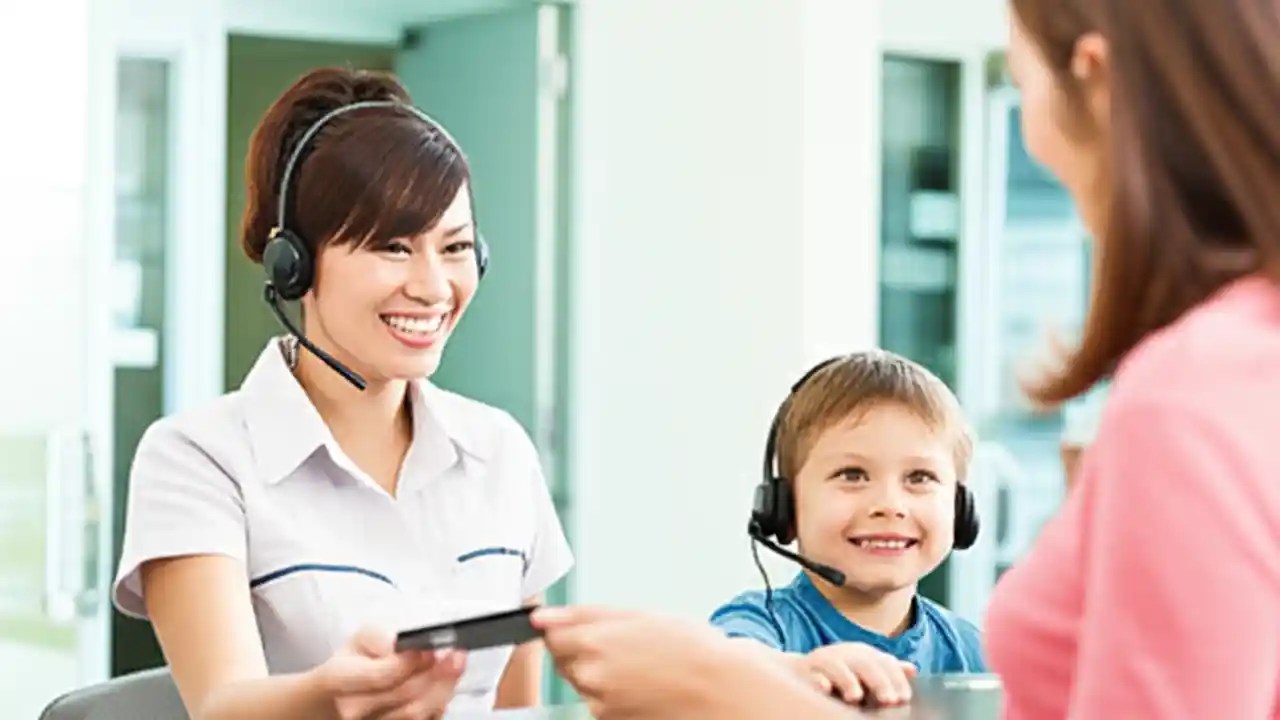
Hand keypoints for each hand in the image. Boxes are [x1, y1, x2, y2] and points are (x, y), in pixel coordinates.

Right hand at [313, 626, 466, 719]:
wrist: (341, 698)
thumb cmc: (355, 664)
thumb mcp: (360, 640)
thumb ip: (379, 636)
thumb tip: (400, 645)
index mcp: (338, 678)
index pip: (379, 676)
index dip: (409, 663)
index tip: (430, 649)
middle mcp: (353, 709)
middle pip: (405, 695)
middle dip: (436, 674)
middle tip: (456, 655)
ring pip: (417, 713)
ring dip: (442, 688)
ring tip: (456, 665)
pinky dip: (437, 704)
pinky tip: (444, 686)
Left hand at [534, 606, 839, 719]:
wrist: (722, 690)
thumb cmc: (689, 649)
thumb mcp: (639, 615)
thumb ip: (583, 614)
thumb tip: (543, 618)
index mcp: (592, 643)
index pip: (551, 635)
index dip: (567, 628)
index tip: (582, 628)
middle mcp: (590, 677)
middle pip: (565, 660)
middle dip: (585, 650)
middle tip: (624, 645)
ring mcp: (600, 705)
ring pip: (585, 683)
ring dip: (602, 673)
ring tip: (643, 665)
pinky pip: (601, 704)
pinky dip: (616, 694)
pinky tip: (646, 684)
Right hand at [795, 642, 915, 705]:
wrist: (803, 672)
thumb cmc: (843, 677)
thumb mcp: (867, 674)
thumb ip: (888, 673)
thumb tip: (912, 669)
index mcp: (864, 655)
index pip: (884, 662)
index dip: (895, 679)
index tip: (904, 698)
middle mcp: (844, 655)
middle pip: (865, 664)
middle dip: (878, 681)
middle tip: (889, 700)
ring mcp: (823, 661)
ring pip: (837, 667)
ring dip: (847, 681)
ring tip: (856, 697)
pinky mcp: (804, 671)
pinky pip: (811, 674)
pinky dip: (817, 680)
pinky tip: (824, 689)